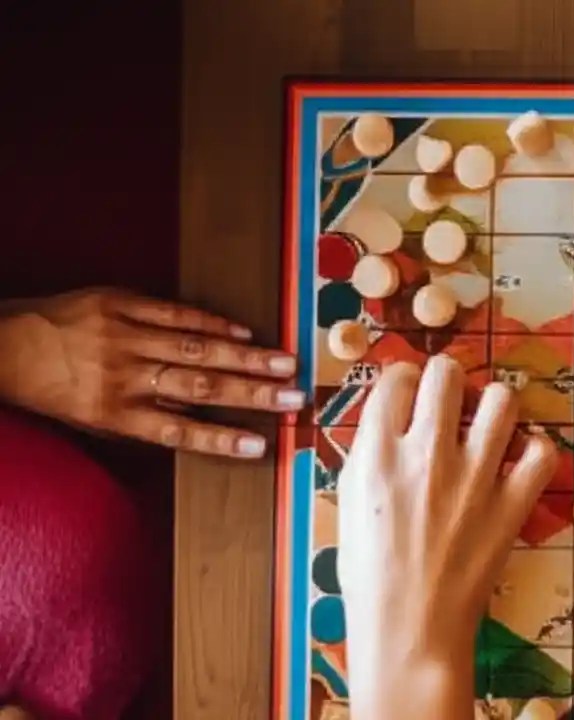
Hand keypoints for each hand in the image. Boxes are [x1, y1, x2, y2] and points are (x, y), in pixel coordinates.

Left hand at [0, 287, 298, 458]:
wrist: (5, 345)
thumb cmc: (54, 390)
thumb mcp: (94, 419)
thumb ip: (146, 421)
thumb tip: (204, 426)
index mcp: (114, 414)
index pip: (178, 431)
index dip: (220, 439)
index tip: (259, 446)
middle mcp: (122, 376)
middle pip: (198, 388)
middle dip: (251, 394)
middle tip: (293, 398)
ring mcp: (123, 337)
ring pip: (195, 349)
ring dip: (245, 358)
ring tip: (285, 364)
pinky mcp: (119, 303)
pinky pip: (173, 313)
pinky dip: (211, 322)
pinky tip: (243, 332)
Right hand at [337, 358, 557, 719]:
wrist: (408, 629)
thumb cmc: (370, 574)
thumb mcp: (349, 500)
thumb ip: (371, 451)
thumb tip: (394, 416)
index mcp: (377, 455)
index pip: (397, 377)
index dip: (406, 380)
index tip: (412, 394)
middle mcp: (426, 456)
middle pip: (448, 373)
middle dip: (449, 379)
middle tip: (452, 402)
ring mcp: (474, 479)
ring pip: (502, 400)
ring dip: (494, 406)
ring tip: (487, 425)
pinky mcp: (510, 505)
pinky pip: (540, 451)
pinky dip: (533, 448)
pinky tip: (516, 459)